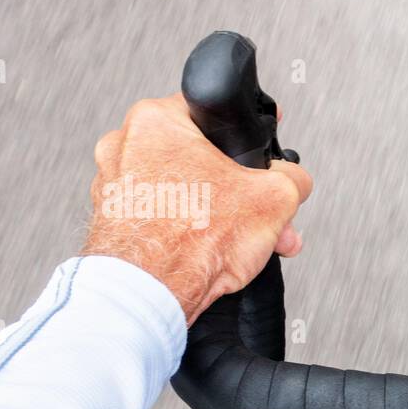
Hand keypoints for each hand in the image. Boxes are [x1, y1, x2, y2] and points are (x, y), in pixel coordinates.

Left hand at [81, 93, 311, 323]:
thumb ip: (292, 176)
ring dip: (220, 215)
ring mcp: (112, 187)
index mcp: (154, 120)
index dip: (247, 138)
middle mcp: (124, 147)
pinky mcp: (112, 224)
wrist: (152, 292)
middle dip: (240, 192)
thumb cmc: (191, 239)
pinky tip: (215, 253)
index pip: (212, 116)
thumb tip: (295, 180)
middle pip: (201, 162)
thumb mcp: (275, 197)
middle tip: (262, 213)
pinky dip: (189, 234)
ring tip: (248, 242)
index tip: (258, 150)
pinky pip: (163, 220)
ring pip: (183, 193)